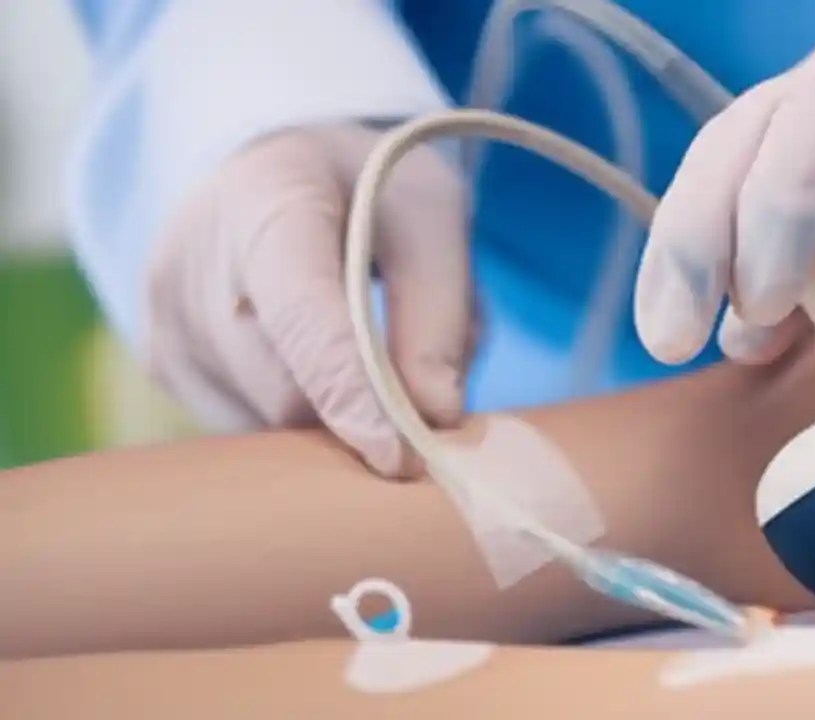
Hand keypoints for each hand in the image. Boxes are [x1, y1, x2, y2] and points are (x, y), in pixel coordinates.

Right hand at [147, 123, 473, 476]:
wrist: (269, 167)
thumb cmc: (362, 186)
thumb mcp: (428, 212)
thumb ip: (441, 307)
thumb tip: (437, 417)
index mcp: (265, 206)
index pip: (306, 321)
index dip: (355, 398)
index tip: (402, 461)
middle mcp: (191, 268)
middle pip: (289, 394)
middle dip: (363, 414)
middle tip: (417, 391)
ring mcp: (165, 323)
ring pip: (269, 425)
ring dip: (333, 416)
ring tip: (354, 347)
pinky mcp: (161, 366)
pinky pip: (246, 427)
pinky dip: (298, 417)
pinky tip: (311, 361)